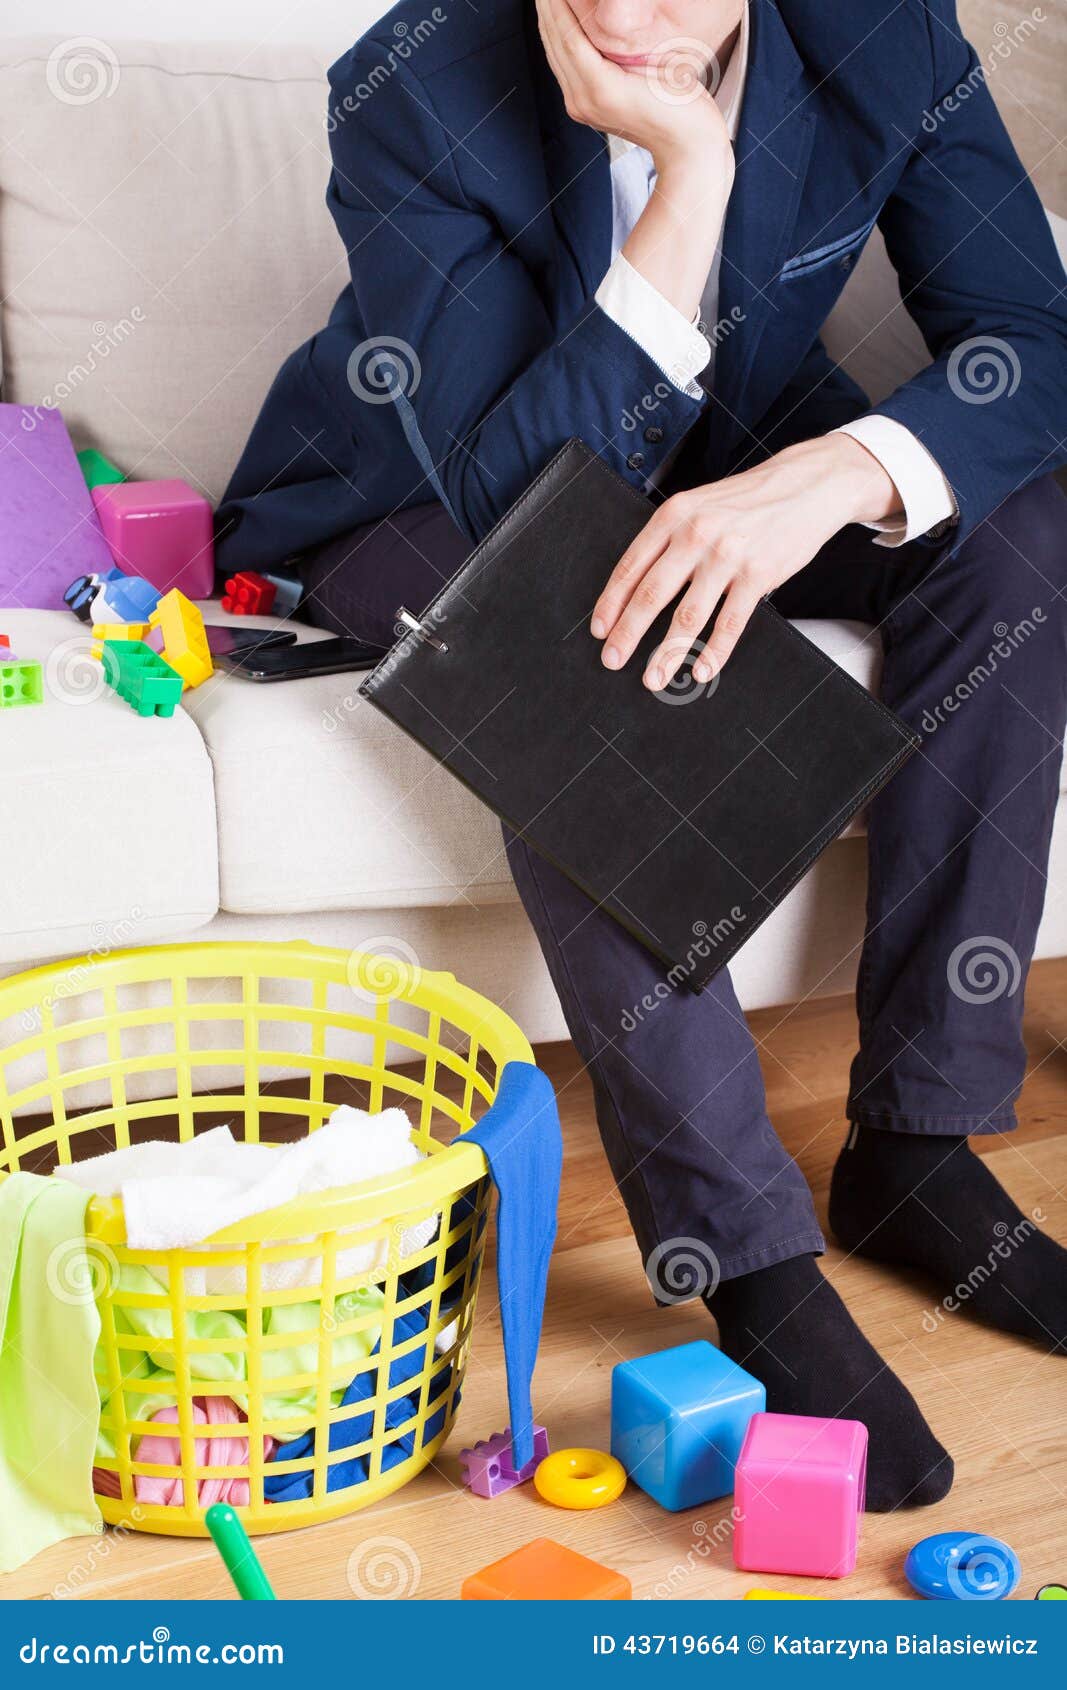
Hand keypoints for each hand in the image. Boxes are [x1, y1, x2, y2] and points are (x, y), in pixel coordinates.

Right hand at [536, 0, 728, 175]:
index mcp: (584, 97)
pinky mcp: (601, 91)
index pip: (559, 45)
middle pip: (553, 38)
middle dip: (548, 3)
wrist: (690, 146)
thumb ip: (619, 58)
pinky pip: (574, 41)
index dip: (551, 11)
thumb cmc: (676, 109)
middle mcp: (578, 100)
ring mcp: (586, 99)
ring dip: (552, 3)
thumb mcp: (640, 76)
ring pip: (558, 36)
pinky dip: (566, 12)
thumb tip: (613, 26)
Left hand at [590, 435, 901, 688]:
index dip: (611, 603)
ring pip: (688, 616)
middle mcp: (696, 534)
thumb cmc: (750, 500)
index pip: (631, 566)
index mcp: (674, 516)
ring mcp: (728, 556)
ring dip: (667, 653)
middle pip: (651, 595)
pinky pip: (730, 623)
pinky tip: (701, 669)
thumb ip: (670, 538)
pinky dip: (714, 652)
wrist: (808, 485)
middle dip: (627, 634)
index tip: (600, 630)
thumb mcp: (699, 505)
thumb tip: (639, 586)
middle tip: (612, 660)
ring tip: (654, 677)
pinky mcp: (758, 575)